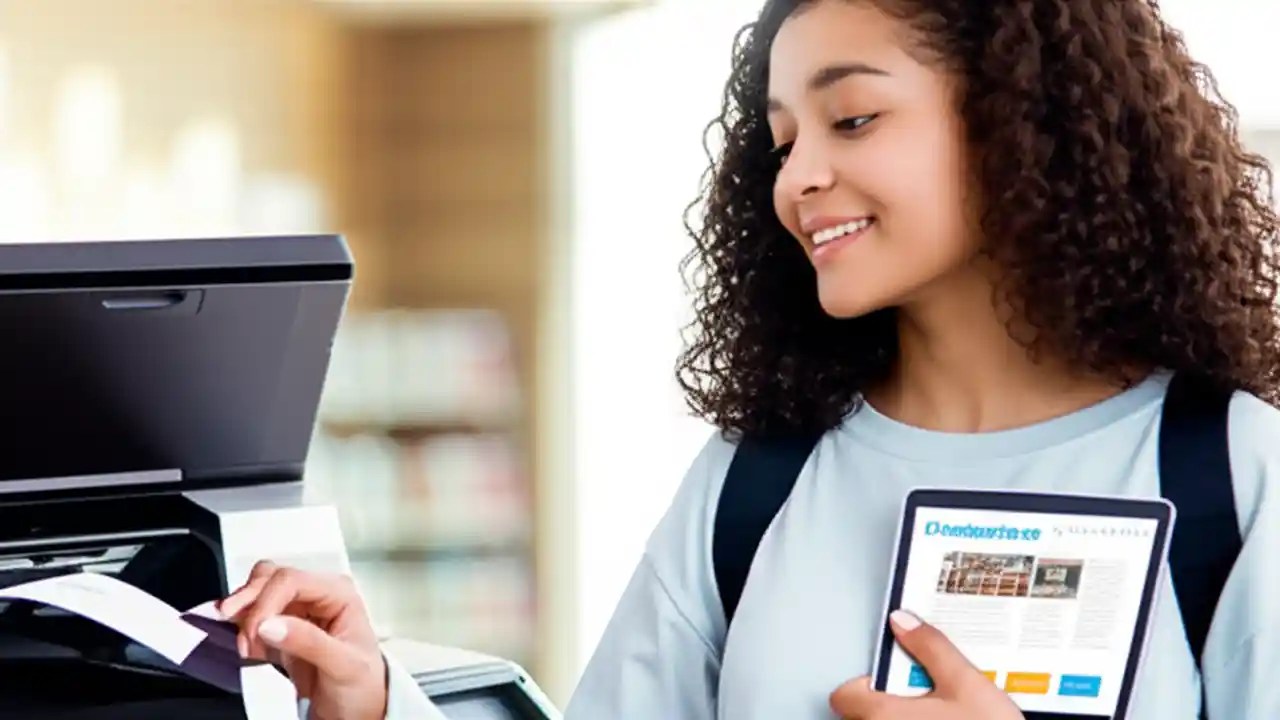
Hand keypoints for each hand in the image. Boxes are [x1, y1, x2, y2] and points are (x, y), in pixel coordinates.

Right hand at [217, 561, 386, 719]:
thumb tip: (271, 624)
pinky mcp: (281, 629)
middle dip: (248, 601)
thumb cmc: (362, 683)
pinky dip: (242, 626)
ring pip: (257, 593)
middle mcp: (316, 595)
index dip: (266, 601)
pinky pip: (253, 616)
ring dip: (243, 613)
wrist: (357, 708)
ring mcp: (297, 610)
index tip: (256, 631)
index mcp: (338, 593)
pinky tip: (248, 646)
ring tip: (245, 644)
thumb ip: (309, 642)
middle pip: (270, 579)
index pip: (292, 580)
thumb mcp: (343, 665)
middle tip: (239, 630)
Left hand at [830, 610, 1023, 719]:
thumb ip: (931, 648)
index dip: (864, 682)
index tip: (892, 677)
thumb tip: (905, 623)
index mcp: (884, 715)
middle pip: (862, 715)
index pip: (844, 695)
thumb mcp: (966, 683)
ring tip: (938, 717)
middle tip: (923, 698)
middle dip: (887, 703)